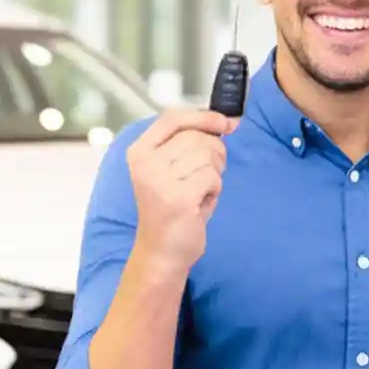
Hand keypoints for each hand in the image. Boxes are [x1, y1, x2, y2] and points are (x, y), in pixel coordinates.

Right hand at [126, 109, 239, 274]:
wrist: (162, 252)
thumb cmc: (171, 210)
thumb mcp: (173, 170)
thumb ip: (192, 143)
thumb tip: (229, 121)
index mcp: (139, 152)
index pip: (172, 119)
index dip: (202, 116)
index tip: (223, 122)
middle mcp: (145, 163)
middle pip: (195, 136)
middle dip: (214, 151)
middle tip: (209, 174)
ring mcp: (159, 180)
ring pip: (206, 155)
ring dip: (214, 172)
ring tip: (201, 190)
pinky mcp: (177, 197)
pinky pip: (212, 177)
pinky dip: (215, 188)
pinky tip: (202, 201)